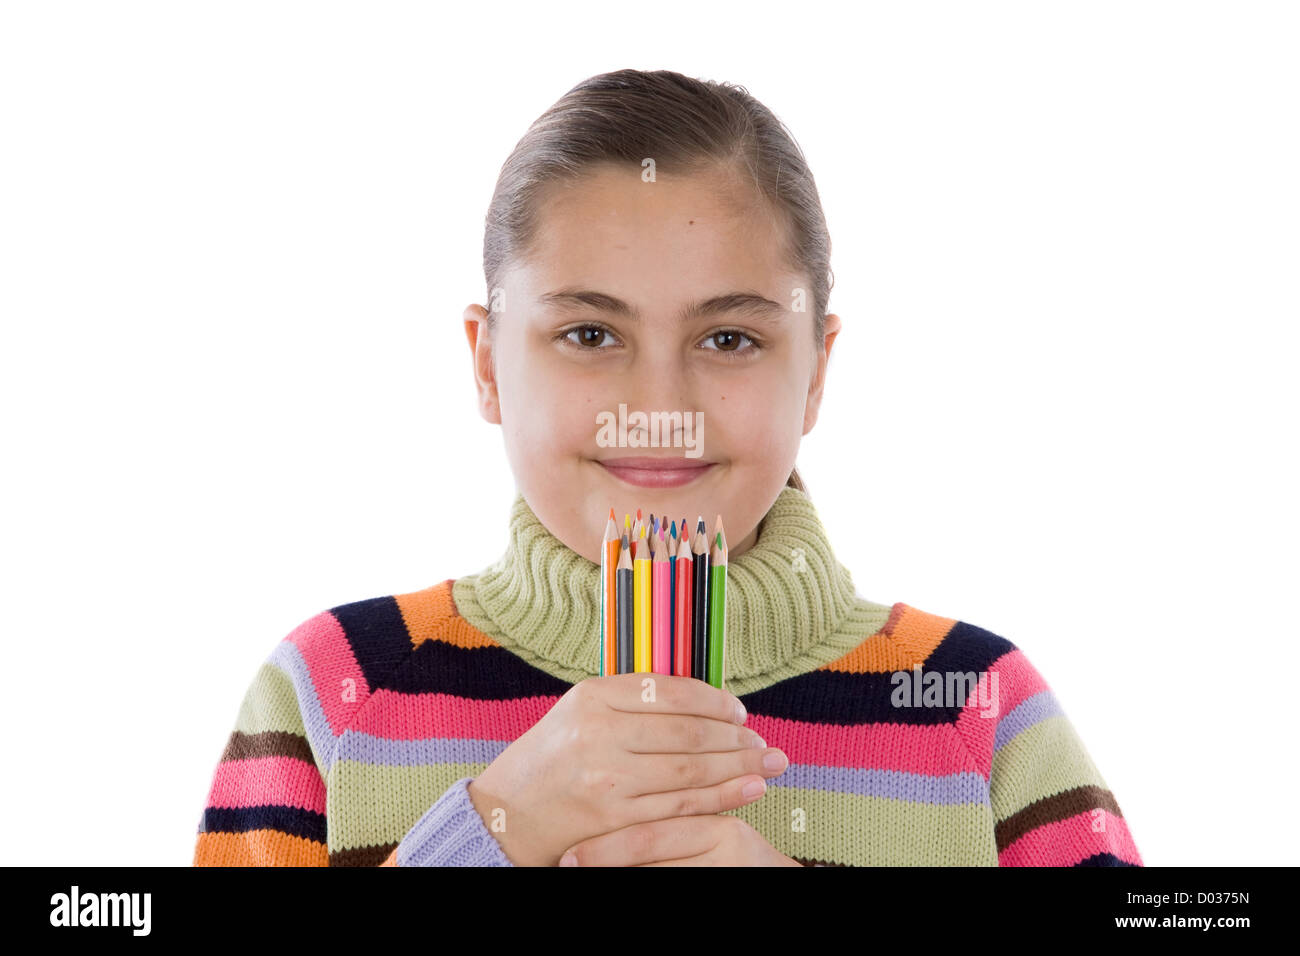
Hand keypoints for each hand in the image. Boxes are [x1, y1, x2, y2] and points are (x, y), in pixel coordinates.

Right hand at [466, 673, 787, 865]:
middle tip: (764, 741)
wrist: (504, 816)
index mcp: (592, 696)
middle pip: (689, 733)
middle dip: (736, 738)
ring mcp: (608, 779)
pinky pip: (680, 807)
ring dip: (739, 767)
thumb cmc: (550, 759)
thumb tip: (703, 699)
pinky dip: (721, 798)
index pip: (671, 692)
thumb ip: (633, 702)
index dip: (714, 701)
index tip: (739, 711)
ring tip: (769, 764)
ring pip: (691, 771)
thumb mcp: (579, 713)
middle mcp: (599, 733)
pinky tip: (748, 791)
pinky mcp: (615, 820)